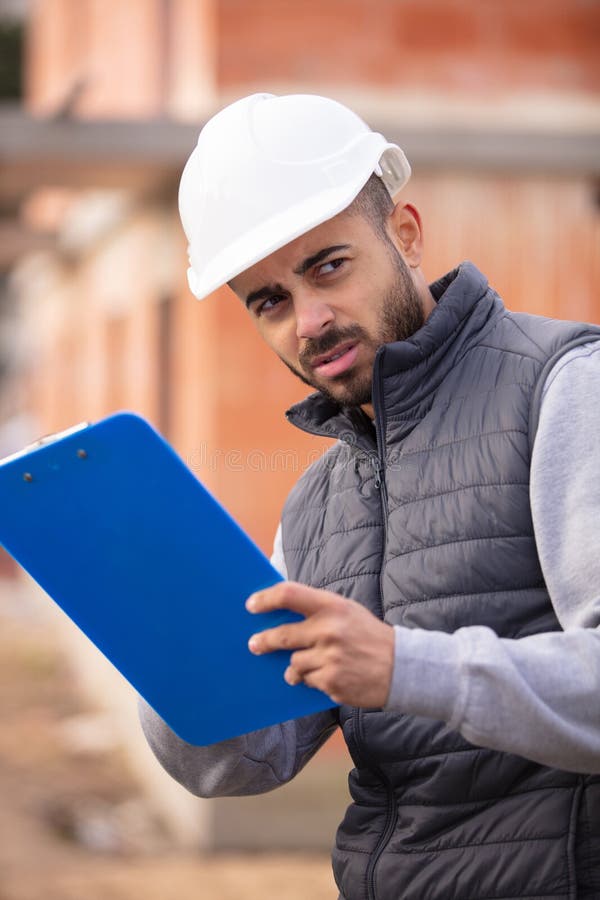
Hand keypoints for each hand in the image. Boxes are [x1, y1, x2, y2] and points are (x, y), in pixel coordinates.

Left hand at [246, 582, 394, 707]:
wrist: (401, 667)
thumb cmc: (367, 635)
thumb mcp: (346, 611)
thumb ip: (316, 610)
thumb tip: (278, 614)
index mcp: (332, 606)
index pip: (288, 594)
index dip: (266, 599)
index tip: (251, 605)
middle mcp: (329, 631)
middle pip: (282, 636)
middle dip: (264, 642)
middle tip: (254, 645)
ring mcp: (330, 659)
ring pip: (294, 664)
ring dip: (296, 666)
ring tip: (311, 663)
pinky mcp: (332, 683)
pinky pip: (308, 682)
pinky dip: (313, 680)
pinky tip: (330, 675)